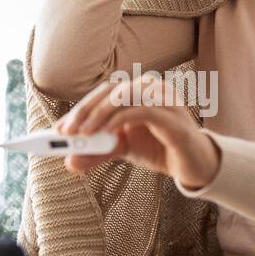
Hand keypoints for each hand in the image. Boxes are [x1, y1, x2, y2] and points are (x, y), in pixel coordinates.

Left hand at [53, 75, 220, 187]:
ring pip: (127, 94)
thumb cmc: (161, 149)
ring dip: (100, 113)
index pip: (105, 91)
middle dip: (86, 110)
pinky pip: (144, 110)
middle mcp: (153, 89)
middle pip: (113, 89)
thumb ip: (98, 152)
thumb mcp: (123, 150)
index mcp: (139, 91)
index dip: (81, 107)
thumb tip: (69, 160)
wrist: (194, 166)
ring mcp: (166, 100)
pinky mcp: (174, 118)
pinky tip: (108, 133)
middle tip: (67, 132)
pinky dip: (121, 120)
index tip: (59, 128)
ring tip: (84, 134)